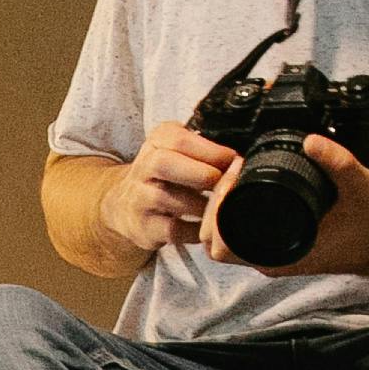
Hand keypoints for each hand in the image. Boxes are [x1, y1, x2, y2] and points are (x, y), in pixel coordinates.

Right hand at [96, 125, 235, 260]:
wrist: (127, 206)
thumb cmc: (167, 175)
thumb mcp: (179, 151)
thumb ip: (205, 147)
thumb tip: (241, 155)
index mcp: (156, 143)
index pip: (177, 139)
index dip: (208, 150)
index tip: (232, 160)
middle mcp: (143, 168)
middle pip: (163, 163)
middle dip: (200, 173)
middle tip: (223, 183)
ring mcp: (139, 199)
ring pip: (166, 198)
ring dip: (200, 204)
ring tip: (219, 207)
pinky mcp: (143, 228)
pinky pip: (171, 230)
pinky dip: (194, 230)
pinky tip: (208, 228)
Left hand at [198, 135, 368, 290]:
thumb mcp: (363, 187)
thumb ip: (339, 163)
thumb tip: (311, 140)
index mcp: (282, 255)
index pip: (221, 245)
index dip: (215, 211)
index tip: (233, 176)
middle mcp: (270, 259)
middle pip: (213, 241)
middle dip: (211, 205)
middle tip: (232, 171)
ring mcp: (271, 254)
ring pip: (223, 239)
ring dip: (219, 208)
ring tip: (237, 174)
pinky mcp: (276, 246)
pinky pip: (238, 234)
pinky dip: (232, 211)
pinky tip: (245, 183)